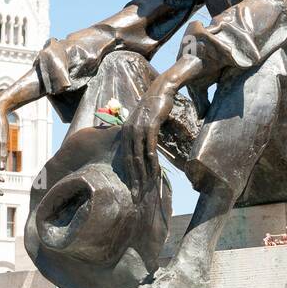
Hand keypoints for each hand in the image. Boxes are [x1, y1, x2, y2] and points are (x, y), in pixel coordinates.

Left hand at [121, 78, 176, 199]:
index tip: (131, 190)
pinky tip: (155, 172)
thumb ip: (142, 137)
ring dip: (142, 175)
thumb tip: (145, 151)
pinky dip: (152, 161)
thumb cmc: (154, 108)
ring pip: (139, 157)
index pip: (125, 159)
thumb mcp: (144, 124)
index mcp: (125, 133)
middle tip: (136, 197)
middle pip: (129, 161)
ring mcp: (138, 129)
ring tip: (145, 188)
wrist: (161, 90)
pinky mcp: (149, 126)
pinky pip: (150, 147)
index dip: (128, 177)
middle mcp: (128, 132)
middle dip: (133, 181)